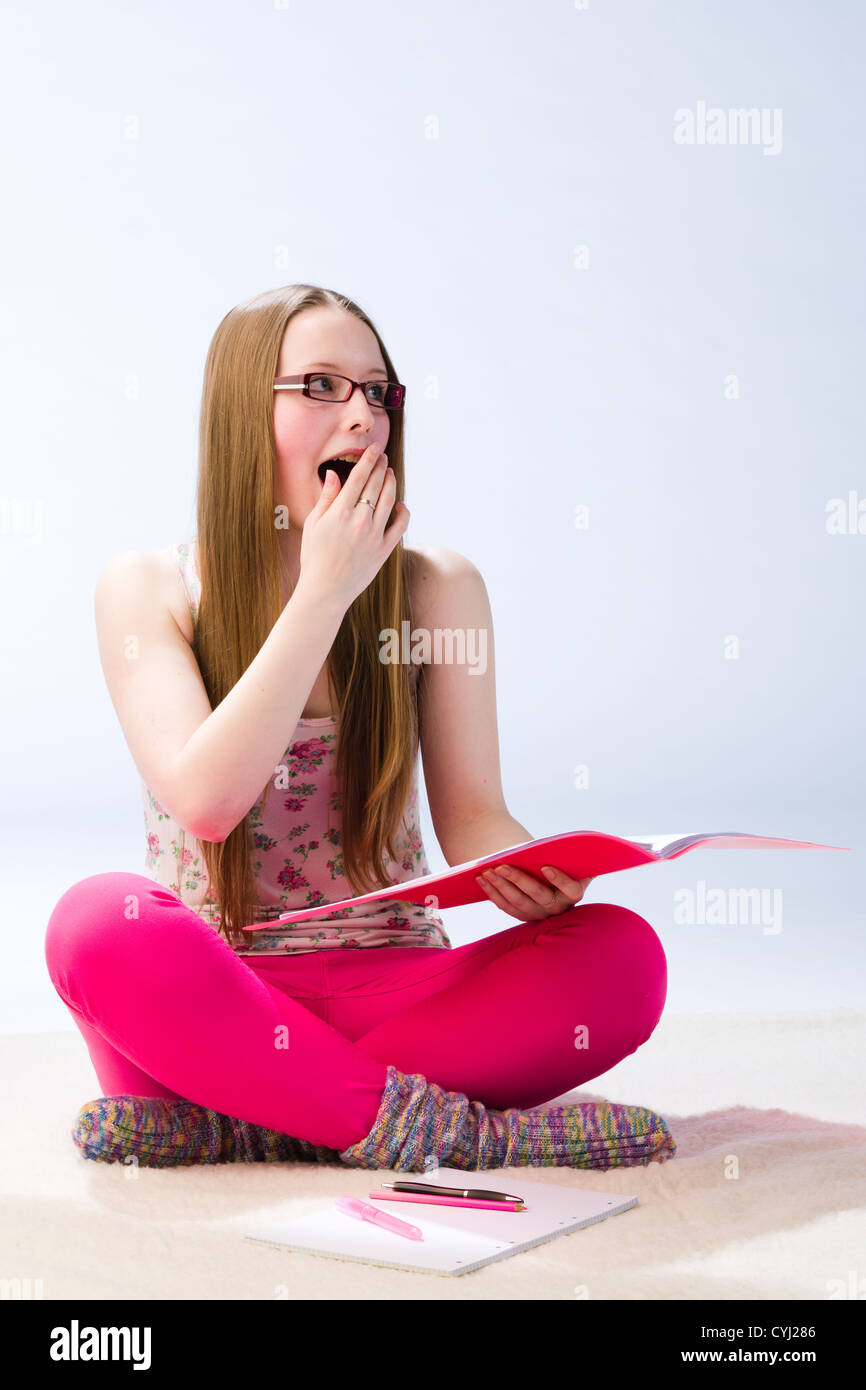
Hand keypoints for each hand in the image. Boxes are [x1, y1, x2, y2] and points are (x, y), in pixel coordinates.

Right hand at [298, 442, 409, 609]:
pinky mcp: (385, 550)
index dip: (368, 459)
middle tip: (383, 456)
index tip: (374, 448)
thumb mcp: (313, 524)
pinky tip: (399, 504)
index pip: (359, 477)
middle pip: (376, 484)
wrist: (325, 590)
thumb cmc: (314, 556)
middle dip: (380, 466)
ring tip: (389, 473)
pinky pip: (400, 525)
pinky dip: (403, 511)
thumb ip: (326, 497)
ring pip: (390, 500)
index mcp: (340, 512)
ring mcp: (375, 535)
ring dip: (391, 483)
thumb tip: (334, 474)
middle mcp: (360, 521)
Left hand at [475, 864, 593, 920]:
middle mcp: (559, 907)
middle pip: (539, 896)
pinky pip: (506, 906)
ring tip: (487, 871)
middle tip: (501, 867)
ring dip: (500, 886)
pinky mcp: (523, 915)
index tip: (545, 867)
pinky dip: (492, 892)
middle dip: (518, 880)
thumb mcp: (561, 856)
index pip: (572, 890)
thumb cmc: (556, 857)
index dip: (560, 880)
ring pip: (519, 903)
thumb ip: (560, 854)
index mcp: (573, 891)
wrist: (545, 867)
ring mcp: (540, 913)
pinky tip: (481, 878)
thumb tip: (550, 846)